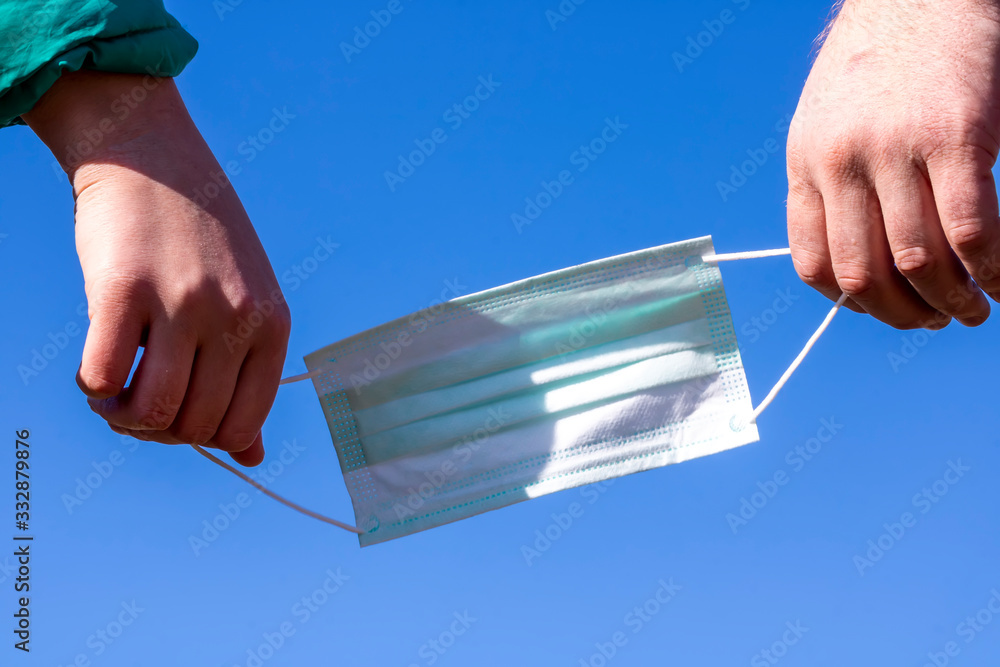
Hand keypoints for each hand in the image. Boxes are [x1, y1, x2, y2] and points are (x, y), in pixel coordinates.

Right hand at [23, 71, 289, 465]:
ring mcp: (182, 303)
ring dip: (123, 420)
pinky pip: (103, 379)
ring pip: (153, 414)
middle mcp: (235, 317)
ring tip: (114, 398)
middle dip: (158, 433)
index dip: (201, 439)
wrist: (153, 160)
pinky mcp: (123, 289)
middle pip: (194, 426)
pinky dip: (94, 392)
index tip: (178, 417)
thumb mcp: (247, 304)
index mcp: (272, 326)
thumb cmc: (201, 244)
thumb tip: (251, 456)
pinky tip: (95, 373)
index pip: (241, 427)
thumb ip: (249, 377)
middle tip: (137, 406)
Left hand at [786, 0, 999, 328]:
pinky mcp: (955, 137)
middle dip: (901, 315)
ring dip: (950, 302)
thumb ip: (832, 183)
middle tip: (933, 324)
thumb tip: (857, 252)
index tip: (879, 310)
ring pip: (917, 261)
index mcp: (806, 164)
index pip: (812, 261)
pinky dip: (991, 270)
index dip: (849, 301)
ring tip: (973, 312)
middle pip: (863, 273)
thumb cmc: (877, 64)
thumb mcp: (827, 125)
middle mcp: (841, 163)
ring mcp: (895, 151)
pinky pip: (971, 229)